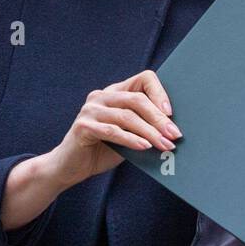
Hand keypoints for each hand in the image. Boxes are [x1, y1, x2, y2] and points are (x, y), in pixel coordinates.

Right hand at [47, 68, 181, 190]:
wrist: (70, 167)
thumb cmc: (103, 150)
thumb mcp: (128, 136)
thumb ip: (143, 128)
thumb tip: (172, 131)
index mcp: (115, 92)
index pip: (143, 78)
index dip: (159, 93)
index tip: (171, 113)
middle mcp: (101, 96)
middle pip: (137, 99)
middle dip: (158, 119)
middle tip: (174, 134)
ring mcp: (90, 110)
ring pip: (126, 116)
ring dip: (149, 132)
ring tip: (164, 145)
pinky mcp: (83, 126)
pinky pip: (112, 131)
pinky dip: (131, 139)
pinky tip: (144, 147)